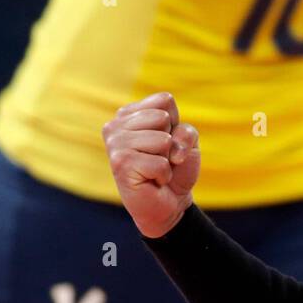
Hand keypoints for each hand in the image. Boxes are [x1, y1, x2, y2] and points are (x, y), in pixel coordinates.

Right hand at [102, 91, 199, 238]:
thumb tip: (168, 142)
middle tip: (160, 158)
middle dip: (171, 141)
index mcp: (128, 114)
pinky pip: (160, 163)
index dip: (175, 123)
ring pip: (163, 140)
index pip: (164, 100)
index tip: (166, 141)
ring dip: (167, 159)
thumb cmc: (176, 168)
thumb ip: (185, 131)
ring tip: (154, 169)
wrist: (170, 202)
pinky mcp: (120, 164)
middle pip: (163, 117)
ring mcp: (115, 144)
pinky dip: (163, 175)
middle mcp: (115, 125)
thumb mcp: (187, 141)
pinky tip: (151, 181)